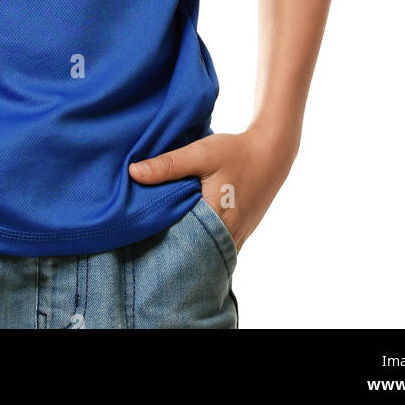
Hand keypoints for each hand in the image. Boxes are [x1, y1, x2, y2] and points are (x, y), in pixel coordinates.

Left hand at [128, 125, 297, 251]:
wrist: (271, 154)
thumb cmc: (235, 153)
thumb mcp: (201, 154)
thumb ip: (168, 164)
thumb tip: (133, 173)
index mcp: (217, 220)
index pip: (180, 243)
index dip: (157, 241)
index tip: (136, 233)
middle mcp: (228, 236)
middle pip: (190, 251)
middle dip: (168, 246)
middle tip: (141, 236)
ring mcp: (236, 239)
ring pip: (203, 250)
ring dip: (184, 243)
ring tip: (156, 233)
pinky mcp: (238, 235)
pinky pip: (213, 245)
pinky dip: (198, 239)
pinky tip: (182, 228)